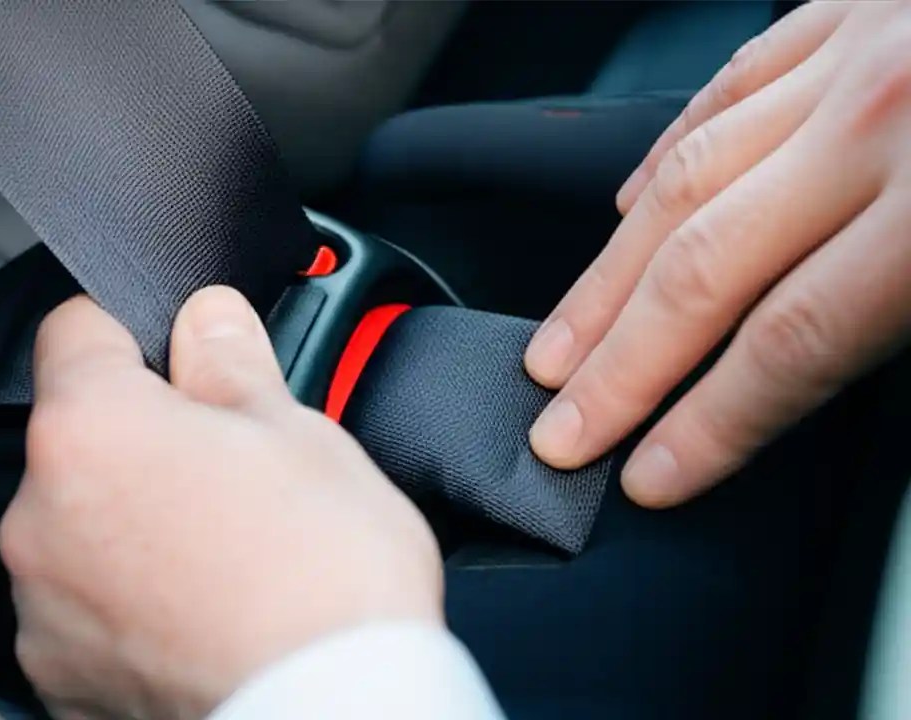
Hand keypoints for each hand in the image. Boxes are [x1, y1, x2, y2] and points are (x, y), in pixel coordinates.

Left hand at [0, 287, 441, 719]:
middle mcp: (39, 517)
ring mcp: (43, 608)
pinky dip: (129, 603)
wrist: (332, 714)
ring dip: (132, 525)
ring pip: (81, 527)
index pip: (76, 330)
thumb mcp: (299, 436)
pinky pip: (85, 611)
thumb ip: (232, 364)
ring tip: (223, 554)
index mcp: (90, 430)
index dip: (133, 328)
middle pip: (80, 440)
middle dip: (143, 440)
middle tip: (228, 470)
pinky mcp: (59, 678)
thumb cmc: (324, 585)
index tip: (176, 353)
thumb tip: (208, 319)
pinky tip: (202, 611)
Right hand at [525, 1, 910, 507]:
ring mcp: (854, 53)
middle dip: (623, 367)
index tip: (651, 475)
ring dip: (608, 278)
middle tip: (560, 430)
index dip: (712, 421)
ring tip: (560, 345)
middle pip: (708, 270)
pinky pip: (722, 94)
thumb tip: (866, 391)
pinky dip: (661, 163)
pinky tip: (624, 214)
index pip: (793, 339)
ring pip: (685, 184)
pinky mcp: (844, 10)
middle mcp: (885, 118)